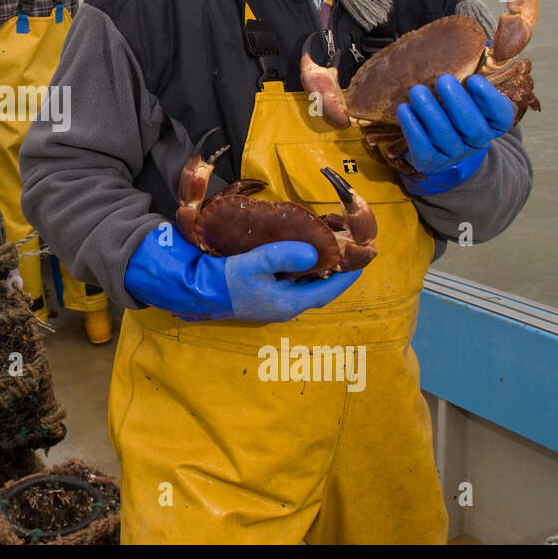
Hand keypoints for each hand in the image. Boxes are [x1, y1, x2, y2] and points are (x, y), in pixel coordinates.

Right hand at [123, 227, 360, 322]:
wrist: (196, 290)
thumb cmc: (226, 280)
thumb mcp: (254, 264)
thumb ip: (283, 256)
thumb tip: (313, 251)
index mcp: (287, 303)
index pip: (326, 291)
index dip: (345, 277)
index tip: (361, 262)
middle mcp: (284, 306)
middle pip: (318, 290)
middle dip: (334, 273)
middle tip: (346, 254)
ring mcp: (272, 303)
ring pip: (305, 288)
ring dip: (317, 272)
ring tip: (327, 251)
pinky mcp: (262, 296)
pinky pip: (291, 284)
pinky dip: (301, 272)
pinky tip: (299, 257)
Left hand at [397, 74, 512, 175]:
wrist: (436, 142)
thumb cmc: (454, 106)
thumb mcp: (469, 90)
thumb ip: (480, 69)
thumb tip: (486, 44)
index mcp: (493, 123)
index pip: (501, 115)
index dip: (489, 99)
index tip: (474, 79)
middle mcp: (477, 141)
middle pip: (473, 127)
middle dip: (457, 102)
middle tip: (443, 79)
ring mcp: (454, 154)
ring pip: (445, 136)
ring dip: (430, 112)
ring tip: (417, 90)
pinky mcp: (430, 161)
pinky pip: (423, 148)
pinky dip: (412, 128)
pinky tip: (404, 109)